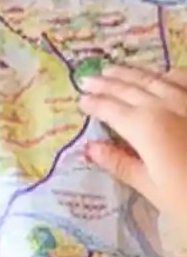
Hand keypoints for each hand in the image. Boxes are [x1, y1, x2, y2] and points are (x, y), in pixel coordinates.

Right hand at [80, 65, 186, 229]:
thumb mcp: (151, 187)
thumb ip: (120, 163)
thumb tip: (91, 148)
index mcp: (144, 127)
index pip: (110, 109)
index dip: (94, 103)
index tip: (80, 100)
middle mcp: (164, 105)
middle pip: (130, 89)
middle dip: (107, 83)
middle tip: (89, 78)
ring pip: (155, 79)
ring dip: (132, 73)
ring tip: (114, 69)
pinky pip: (185, 80)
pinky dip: (170, 74)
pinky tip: (164, 74)